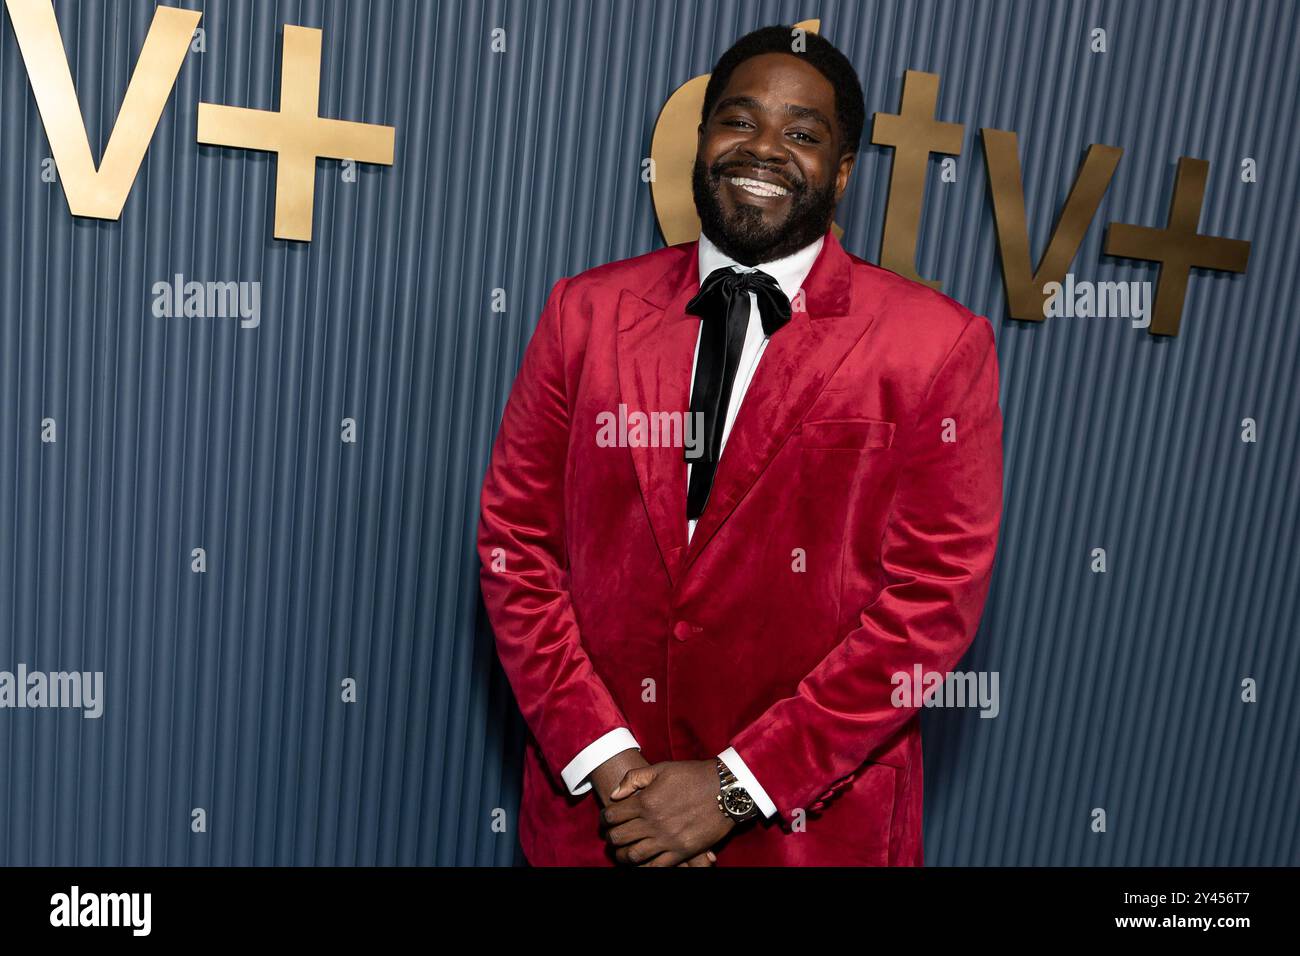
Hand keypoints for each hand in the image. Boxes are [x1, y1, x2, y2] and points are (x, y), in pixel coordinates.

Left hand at [601, 759, 734, 865]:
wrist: (724, 789)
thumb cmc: (693, 775)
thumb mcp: (661, 769)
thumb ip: (634, 779)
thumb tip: (616, 795)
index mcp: (646, 801)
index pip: (613, 815)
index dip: (605, 818)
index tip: (605, 819)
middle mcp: (653, 823)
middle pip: (619, 837)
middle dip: (610, 837)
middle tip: (610, 836)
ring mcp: (667, 839)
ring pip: (633, 855)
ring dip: (623, 855)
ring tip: (622, 852)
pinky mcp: (681, 851)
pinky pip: (656, 867)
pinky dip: (644, 867)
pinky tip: (641, 863)